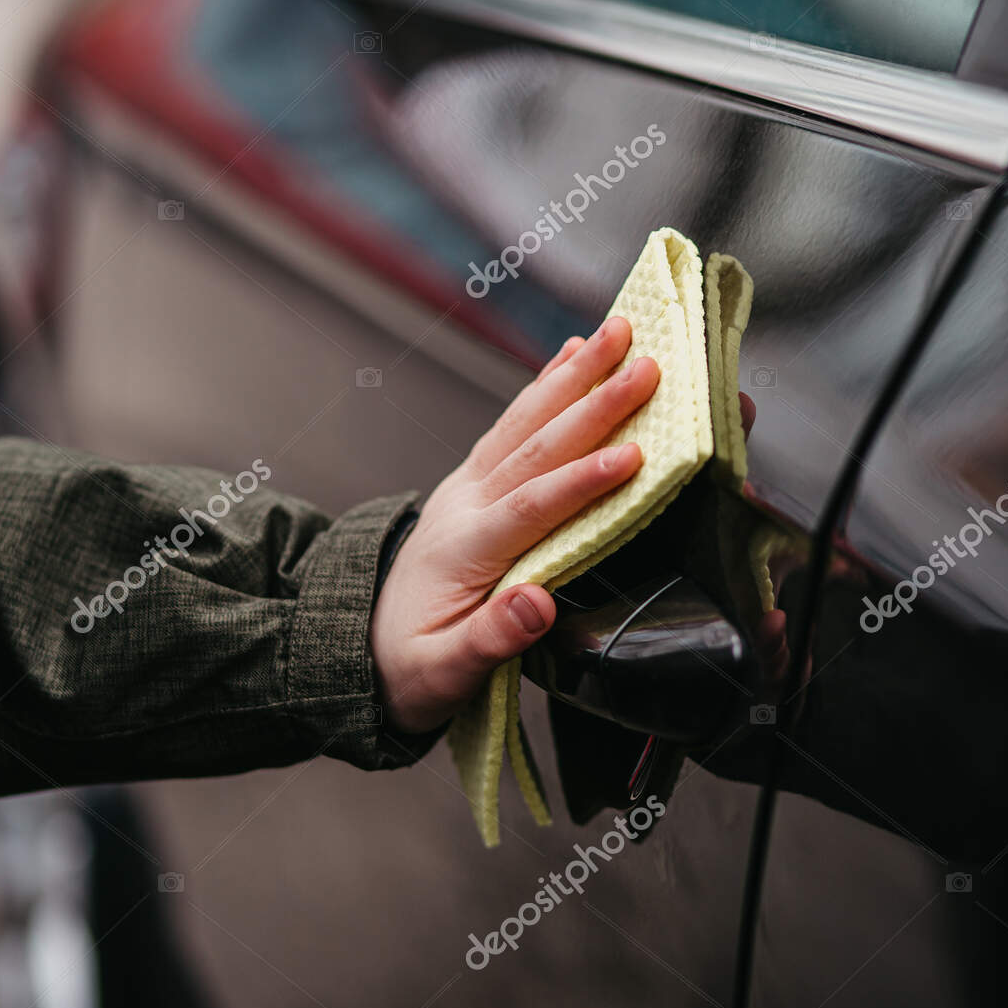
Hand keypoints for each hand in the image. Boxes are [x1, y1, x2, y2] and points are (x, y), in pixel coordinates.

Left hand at [370, 318, 658, 732]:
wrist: (360, 650)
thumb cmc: (411, 669)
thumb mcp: (443, 674)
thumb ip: (490, 640)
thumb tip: (538, 606)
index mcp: (463, 550)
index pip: (529, 507)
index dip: (582, 482)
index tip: (636, 455)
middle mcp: (463, 505)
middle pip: (534, 447)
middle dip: (593, 403)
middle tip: (647, 365)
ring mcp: (467, 487)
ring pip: (524, 421)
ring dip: (572, 374)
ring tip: (618, 333)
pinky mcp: (475, 482)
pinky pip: (514, 424)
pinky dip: (545, 385)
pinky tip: (573, 352)